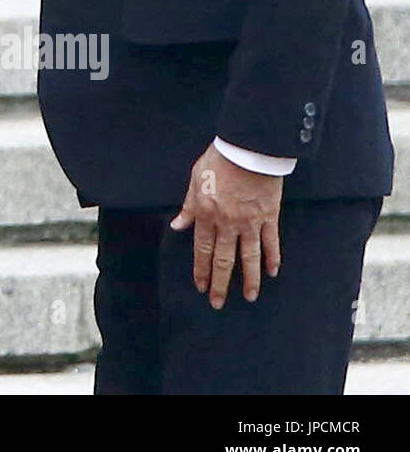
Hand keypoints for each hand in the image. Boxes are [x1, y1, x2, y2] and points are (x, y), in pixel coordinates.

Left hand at [169, 142, 282, 307]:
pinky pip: (271, 242)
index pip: (201, 249)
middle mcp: (227, 222)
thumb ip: (188, 206)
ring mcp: (250, 221)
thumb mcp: (194, 179)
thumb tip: (177, 226)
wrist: (247, 148)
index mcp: (206, 213)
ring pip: (249, 257)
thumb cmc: (218, 160)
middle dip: (220, 283)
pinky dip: (273, 258)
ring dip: (249, 279)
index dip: (200, 270)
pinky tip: (272, 272)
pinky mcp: (269, 216)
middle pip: (223, 259)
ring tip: (249, 297)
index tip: (199, 286)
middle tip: (218, 302)